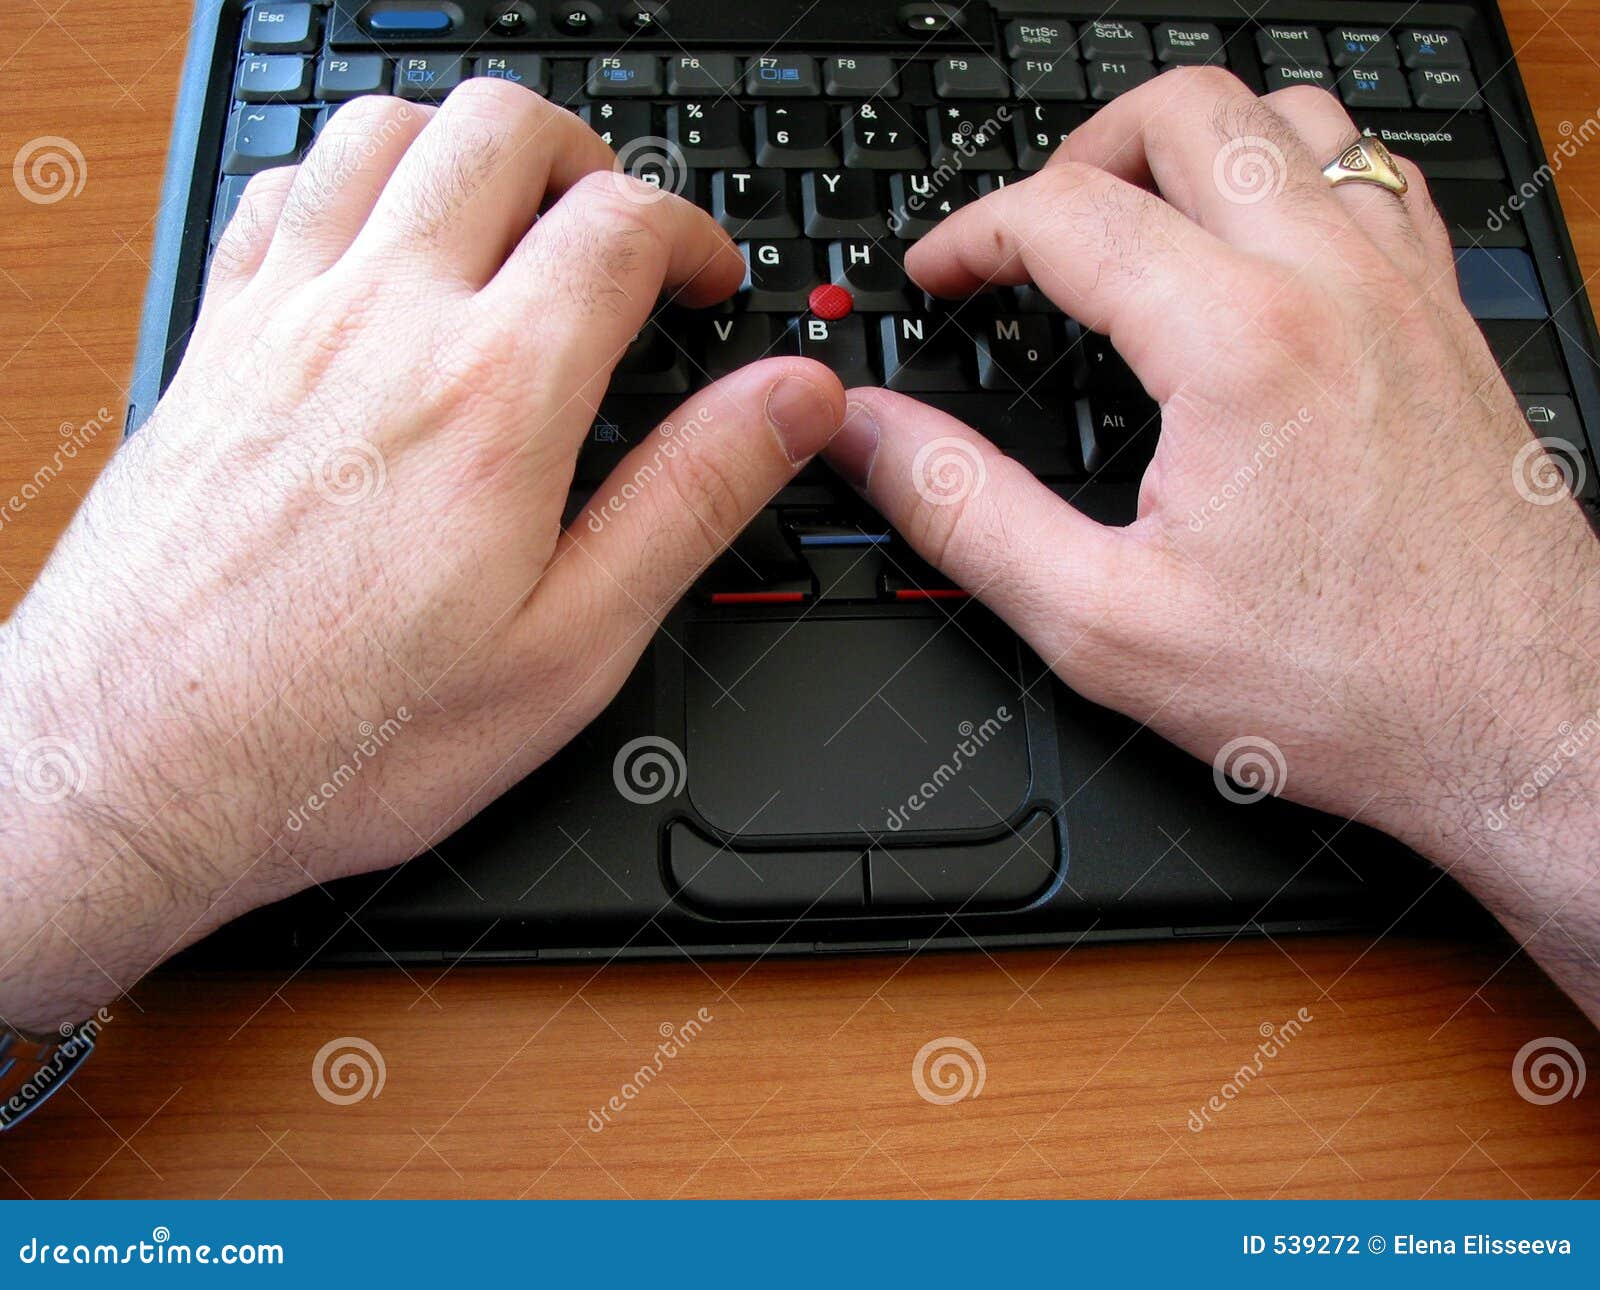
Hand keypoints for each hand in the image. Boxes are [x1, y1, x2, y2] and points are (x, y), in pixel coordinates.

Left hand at [0, 82, 844, 1029]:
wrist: (137, 767)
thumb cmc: (348, 734)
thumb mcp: (568, 649)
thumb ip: (690, 501)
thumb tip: (791, 401)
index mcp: (493, 396)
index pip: (619, 224)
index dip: (692, 232)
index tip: (706, 280)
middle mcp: (381, 322)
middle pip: (500, 132)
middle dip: (588, 159)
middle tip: (619, 237)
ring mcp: (282, 318)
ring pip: (384, 129)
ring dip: (469, 150)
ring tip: (511, 225)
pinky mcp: (213, 342)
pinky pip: (279, 186)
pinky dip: (350, 179)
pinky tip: (379, 248)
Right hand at [825, 69, 1599, 1020]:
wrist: (1517, 718)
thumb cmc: (1340, 683)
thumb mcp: (1104, 623)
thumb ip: (963, 511)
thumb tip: (869, 436)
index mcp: (1239, 345)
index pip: (1068, 212)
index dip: (974, 234)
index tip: (940, 277)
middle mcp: (1332, 284)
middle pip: (1184, 109)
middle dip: (1076, 152)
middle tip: (1029, 236)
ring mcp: (1403, 288)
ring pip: (1289, 112)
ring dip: (1189, 142)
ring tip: (1132, 218)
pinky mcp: (1445, 316)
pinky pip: (1369, 173)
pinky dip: (1290, 171)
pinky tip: (1254, 245)